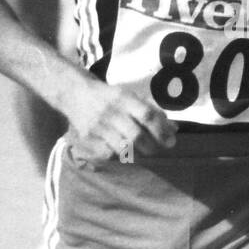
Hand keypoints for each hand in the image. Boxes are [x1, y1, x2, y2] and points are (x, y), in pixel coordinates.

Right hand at [63, 76, 177, 160]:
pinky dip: (118, 156)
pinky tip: (121, 151)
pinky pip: (107, 154)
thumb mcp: (130, 96)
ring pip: (123, 148)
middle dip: (151, 146)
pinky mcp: (88, 137)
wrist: (75, 92)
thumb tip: (173, 129)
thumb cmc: (109, 97)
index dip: (162, 131)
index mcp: (124, 98)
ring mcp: (98, 126)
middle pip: (136, 136)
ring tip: (140, 150)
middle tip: (157, 148)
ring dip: (136, 153)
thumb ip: (152, 111)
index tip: (171, 141)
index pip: (147, 116)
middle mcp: (111, 112)